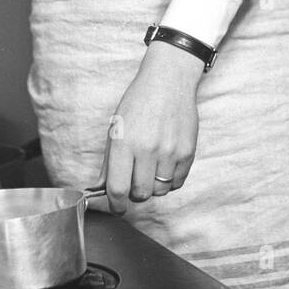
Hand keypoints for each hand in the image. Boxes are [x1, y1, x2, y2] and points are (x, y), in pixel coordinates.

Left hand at [103, 42, 201, 213]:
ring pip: (159, 191)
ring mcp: (170, 152)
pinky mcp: (188, 152)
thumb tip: (100, 190)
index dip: (116, 204)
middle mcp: (148, 149)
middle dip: (134, 193)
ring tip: (150, 168)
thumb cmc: (138, 103)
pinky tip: (164, 164)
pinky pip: (177, 183)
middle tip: (134, 180)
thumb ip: (108, 162)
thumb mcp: (116, 128)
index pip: (118, 188)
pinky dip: (169, 180)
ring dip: (153, 186)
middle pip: (140, 194)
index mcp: (124, 143)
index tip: (117, 207)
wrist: (169, 81)